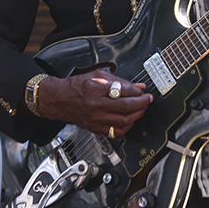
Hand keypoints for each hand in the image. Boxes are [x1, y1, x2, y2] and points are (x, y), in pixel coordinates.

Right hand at [38, 71, 152, 136]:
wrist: (60, 100)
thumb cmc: (78, 86)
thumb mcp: (98, 75)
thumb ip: (119, 81)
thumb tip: (138, 86)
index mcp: (96, 88)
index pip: (123, 90)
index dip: (137, 91)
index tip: (143, 90)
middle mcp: (96, 104)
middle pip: (126, 106)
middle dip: (141, 103)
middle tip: (148, 99)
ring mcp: (96, 118)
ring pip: (123, 121)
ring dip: (137, 115)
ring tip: (141, 109)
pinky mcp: (96, 128)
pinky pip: (116, 131)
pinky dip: (127, 126)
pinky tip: (130, 120)